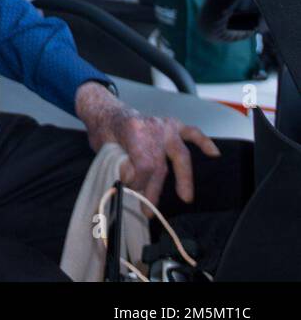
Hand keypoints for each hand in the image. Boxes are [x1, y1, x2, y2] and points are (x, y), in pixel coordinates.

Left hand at [74, 81, 219, 207]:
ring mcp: (165, 125)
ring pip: (180, 154)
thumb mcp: (104, 148)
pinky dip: (204, 142)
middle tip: (149, 208)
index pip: (145, 163)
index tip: (133, 192)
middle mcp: (153, 126)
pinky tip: (214, 154)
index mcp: (134, 130)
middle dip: (154, 188)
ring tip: (185, 197)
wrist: (106, 111)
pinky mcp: (173, 125)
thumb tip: (133, 183)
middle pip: (160, 164)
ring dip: (183, 178)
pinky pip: (192, 133)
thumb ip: (119, 164)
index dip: (140, 182)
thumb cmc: (104, 131)